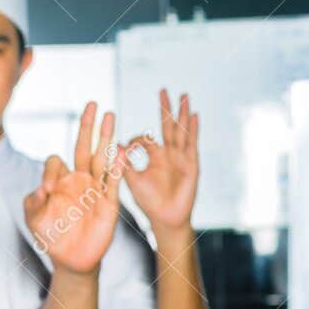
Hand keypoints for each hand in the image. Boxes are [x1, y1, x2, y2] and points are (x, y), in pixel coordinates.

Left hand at [24, 101, 124, 274]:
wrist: (71, 259)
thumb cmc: (51, 236)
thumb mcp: (34, 218)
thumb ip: (33, 201)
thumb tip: (41, 188)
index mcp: (60, 182)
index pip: (57, 161)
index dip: (51, 170)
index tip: (49, 190)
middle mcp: (80, 180)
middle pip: (84, 147)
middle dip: (88, 126)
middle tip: (92, 103)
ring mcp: (96, 190)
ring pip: (102, 157)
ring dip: (106, 137)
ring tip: (110, 114)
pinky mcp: (109, 204)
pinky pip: (114, 182)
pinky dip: (117, 167)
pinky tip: (122, 150)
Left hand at [122, 89, 199, 239]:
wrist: (166, 219)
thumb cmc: (149, 202)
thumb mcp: (132, 182)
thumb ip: (124, 165)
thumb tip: (114, 145)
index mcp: (152, 157)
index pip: (143, 139)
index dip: (134, 141)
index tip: (126, 146)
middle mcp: (167, 154)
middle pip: (165, 126)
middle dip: (165, 109)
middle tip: (162, 89)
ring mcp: (180, 157)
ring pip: (180, 131)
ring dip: (181, 113)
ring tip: (183, 95)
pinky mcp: (191, 164)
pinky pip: (191, 144)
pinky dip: (193, 129)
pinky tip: (194, 115)